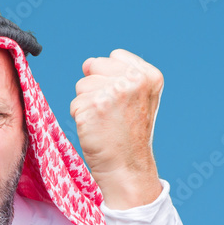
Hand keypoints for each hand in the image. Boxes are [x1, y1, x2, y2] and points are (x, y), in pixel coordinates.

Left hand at [69, 49, 163, 209]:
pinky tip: (96, 130)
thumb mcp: (138, 99)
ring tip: (104, 122)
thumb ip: (119, 75)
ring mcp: (113, 92)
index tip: (120, 101)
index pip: (114, 56)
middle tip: (110, 113)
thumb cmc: (129, 135)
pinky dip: (80, 118)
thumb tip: (87, 63)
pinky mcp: (94, 106)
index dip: (110, 77)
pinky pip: (74, 104)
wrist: (127, 168)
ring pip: (81, 86)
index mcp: (149, 75)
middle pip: (94, 67)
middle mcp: (133, 80)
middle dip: (95, 89)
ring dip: (86, 105)